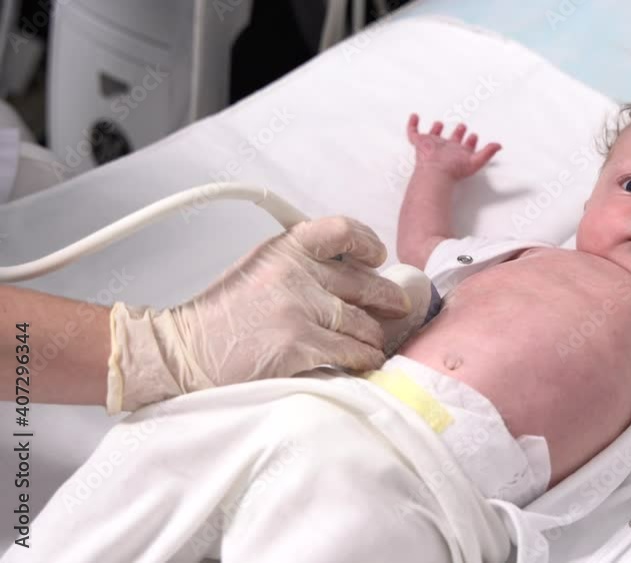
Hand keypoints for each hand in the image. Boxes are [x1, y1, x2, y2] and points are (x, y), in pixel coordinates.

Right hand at [106, 216, 411, 413]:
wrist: (183, 351)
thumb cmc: (222, 315)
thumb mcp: (260, 269)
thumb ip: (301, 265)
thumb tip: (354, 273)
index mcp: (285, 249)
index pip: (341, 231)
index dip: (367, 242)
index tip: (377, 256)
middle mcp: (295, 274)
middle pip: (363, 283)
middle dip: (388, 299)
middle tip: (398, 307)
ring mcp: (299, 309)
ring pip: (361, 322)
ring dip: (373, 336)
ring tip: (373, 342)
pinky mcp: (299, 345)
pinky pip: (350, 351)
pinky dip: (363, 358)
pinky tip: (364, 360)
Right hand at [406, 113, 500, 180]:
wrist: (437, 172)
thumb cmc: (454, 170)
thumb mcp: (476, 161)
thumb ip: (488, 152)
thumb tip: (499, 146)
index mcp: (458, 154)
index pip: (465, 147)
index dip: (471, 142)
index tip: (474, 136)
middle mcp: (445, 150)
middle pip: (451, 141)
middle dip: (457, 134)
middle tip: (462, 126)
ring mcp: (431, 146)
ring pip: (433, 136)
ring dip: (436, 130)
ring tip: (439, 124)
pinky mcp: (419, 143)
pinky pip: (413, 132)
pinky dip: (412, 124)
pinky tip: (414, 116)